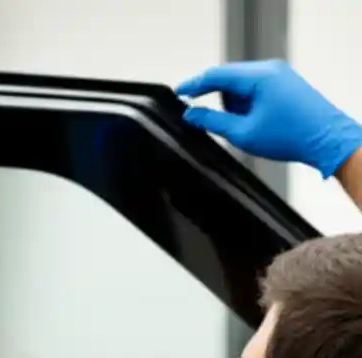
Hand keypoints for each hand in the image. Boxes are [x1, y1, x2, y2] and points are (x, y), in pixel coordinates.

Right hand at [177, 59, 361, 176]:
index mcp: (259, 77)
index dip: (193, 84)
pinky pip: (254, 87)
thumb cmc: (290, 137)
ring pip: (240, 83)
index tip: (177, 92)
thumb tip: (190, 114)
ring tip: (241, 125)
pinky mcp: (284, 83)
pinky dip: (245, 102)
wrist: (328, 140)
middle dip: (214, 96)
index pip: (216, 74)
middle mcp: (270, 69)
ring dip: (232, 102)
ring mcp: (279, 74)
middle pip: (227, 77)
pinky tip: (251, 120)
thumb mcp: (243, 133)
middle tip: (202, 118)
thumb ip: (211, 121)